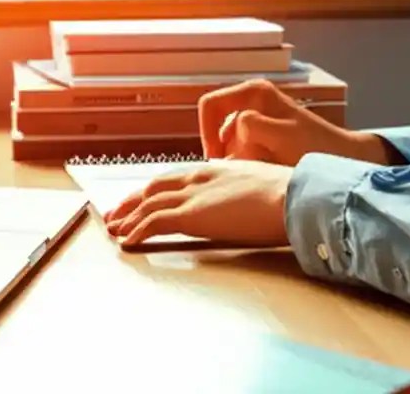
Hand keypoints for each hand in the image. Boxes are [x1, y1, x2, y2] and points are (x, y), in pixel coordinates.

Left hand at [103, 159, 292, 247]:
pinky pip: (154, 222)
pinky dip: (137, 231)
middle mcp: (200, 178)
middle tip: (117, 213)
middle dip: (133, 201)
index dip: (156, 189)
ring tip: (114, 229)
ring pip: (148, 204)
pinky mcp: (192, 215)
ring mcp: (194, 195)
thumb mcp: (263, 185)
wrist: (295, 197)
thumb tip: (250, 205)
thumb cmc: (290, 194)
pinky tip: (127, 241)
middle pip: (154, 187)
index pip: (176, 178)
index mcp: (216, 169)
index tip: (143, 198)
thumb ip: (246, 193)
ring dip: (128, 218)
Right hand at [199, 79, 397, 166]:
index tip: (216, 160)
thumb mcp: (282, 134)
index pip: (209, 106)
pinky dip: (247, 163)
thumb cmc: (316, 146)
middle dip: (225, 150)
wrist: (346, 158)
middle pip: (217, 126)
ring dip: (237, 159)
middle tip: (242, 171)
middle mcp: (252, 100)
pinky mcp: (264, 136)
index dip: (206, 132)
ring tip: (258, 172)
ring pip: (228, 141)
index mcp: (254, 92)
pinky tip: (264, 173)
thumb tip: (232, 132)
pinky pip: (242, 150)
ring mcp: (258, 118)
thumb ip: (252, 126)